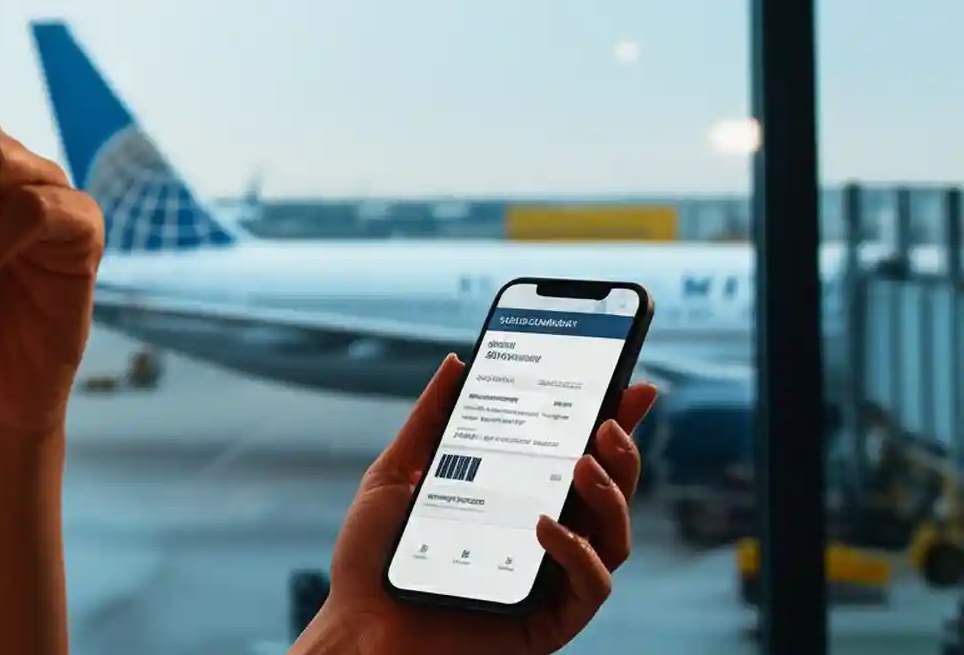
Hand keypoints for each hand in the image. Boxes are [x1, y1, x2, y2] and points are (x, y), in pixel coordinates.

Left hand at [295, 355, 657, 654]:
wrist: (354, 625)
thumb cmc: (374, 557)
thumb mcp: (397, 473)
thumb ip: (431, 419)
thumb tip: (458, 363)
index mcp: (521, 501)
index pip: (581, 458)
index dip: (614, 423)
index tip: (633, 385)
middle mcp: (546, 539)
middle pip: (612, 494)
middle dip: (622, 453)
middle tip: (606, 423)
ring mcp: (552, 581)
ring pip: (616, 537)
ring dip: (611, 495)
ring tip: (582, 462)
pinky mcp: (550, 622)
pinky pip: (591, 587)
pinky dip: (578, 552)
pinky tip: (546, 525)